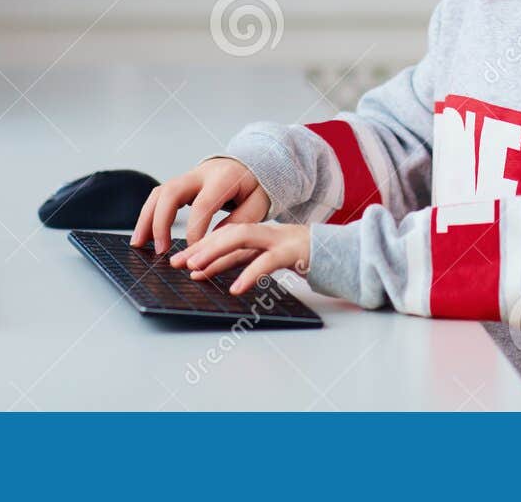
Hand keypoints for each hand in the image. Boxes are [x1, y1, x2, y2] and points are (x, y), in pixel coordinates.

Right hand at [130, 157, 269, 252]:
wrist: (249, 164)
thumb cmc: (255, 186)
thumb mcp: (258, 202)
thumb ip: (240, 221)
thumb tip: (213, 242)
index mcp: (223, 178)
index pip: (203, 204)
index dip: (195, 230)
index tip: (193, 253)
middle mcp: (201, 174)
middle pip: (171, 192)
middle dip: (161, 222)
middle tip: (160, 250)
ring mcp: (187, 177)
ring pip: (159, 193)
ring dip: (146, 219)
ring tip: (138, 244)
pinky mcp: (180, 184)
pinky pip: (159, 197)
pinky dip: (148, 215)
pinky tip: (143, 236)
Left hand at [176, 222, 310, 294]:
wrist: (342, 254)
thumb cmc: (303, 258)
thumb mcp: (266, 259)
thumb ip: (241, 261)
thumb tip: (206, 272)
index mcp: (259, 234)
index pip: (224, 236)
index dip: (200, 247)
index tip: (178, 261)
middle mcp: (267, 233)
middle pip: (228, 233)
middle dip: (201, 247)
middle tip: (178, 263)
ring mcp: (280, 239)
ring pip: (243, 237)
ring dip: (217, 252)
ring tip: (197, 268)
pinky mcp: (295, 252)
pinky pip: (268, 261)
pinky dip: (250, 274)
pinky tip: (235, 288)